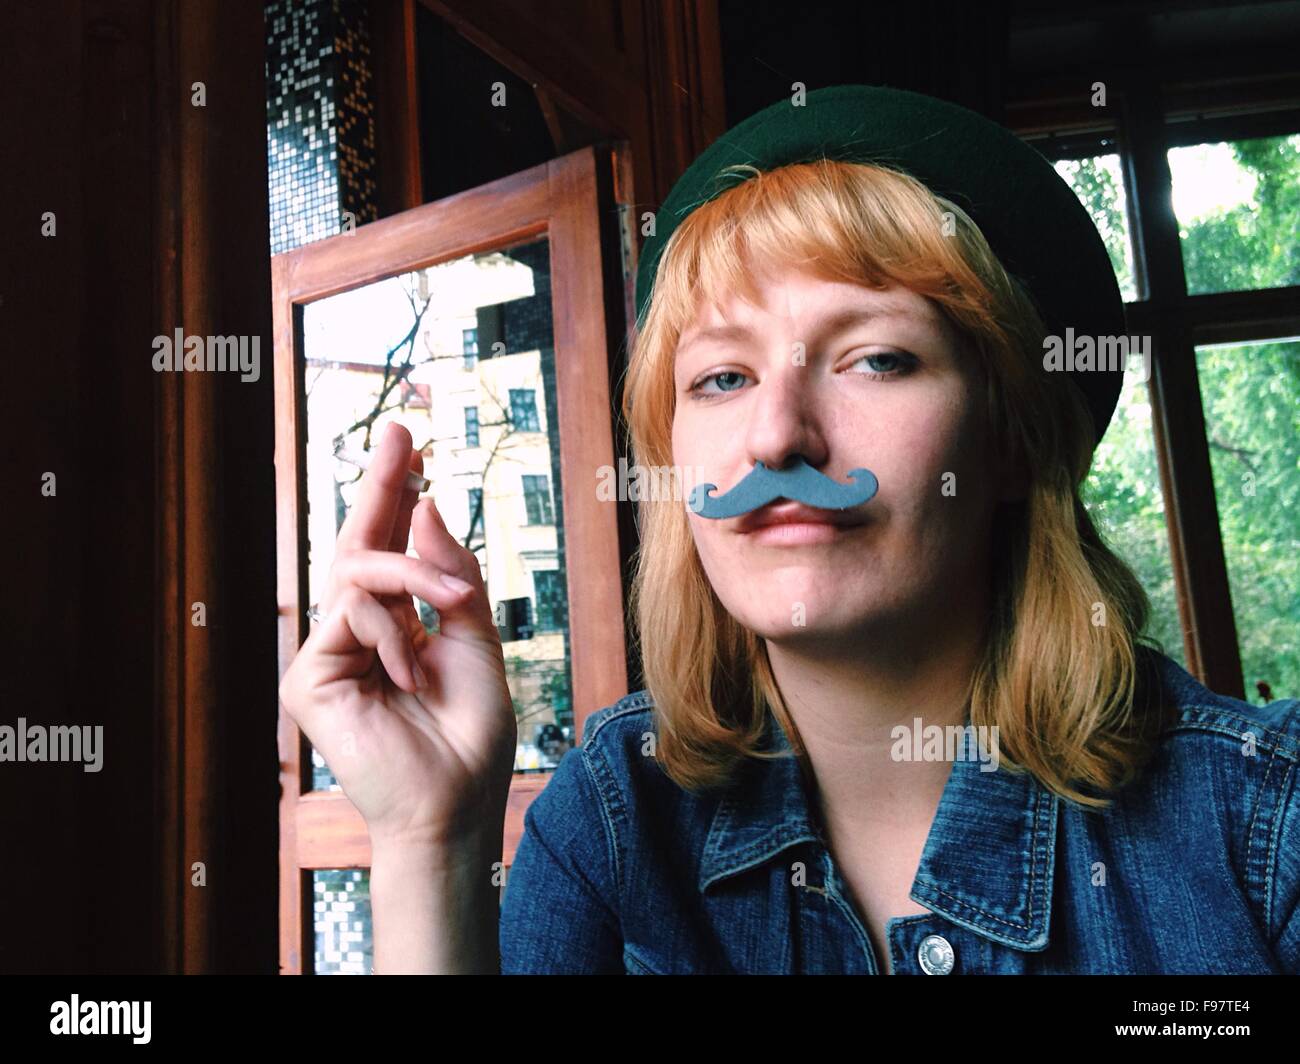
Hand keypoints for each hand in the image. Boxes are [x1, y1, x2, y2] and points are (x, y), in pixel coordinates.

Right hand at [278, 422, 516, 848]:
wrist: (457, 803)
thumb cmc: (469, 733)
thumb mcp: (476, 640)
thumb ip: (453, 577)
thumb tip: (426, 505)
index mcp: (398, 626)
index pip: (392, 552)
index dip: (397, 499)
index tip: (412, 449)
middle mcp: (358, 635)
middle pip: (360, 545)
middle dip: (382, 488)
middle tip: (400, 434)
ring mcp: (330, 655)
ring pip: (356, 574)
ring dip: (413, 578)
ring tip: (451, 606)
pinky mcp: (310, 679)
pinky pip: (347, 618)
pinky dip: (388, 634)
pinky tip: (411, 670)